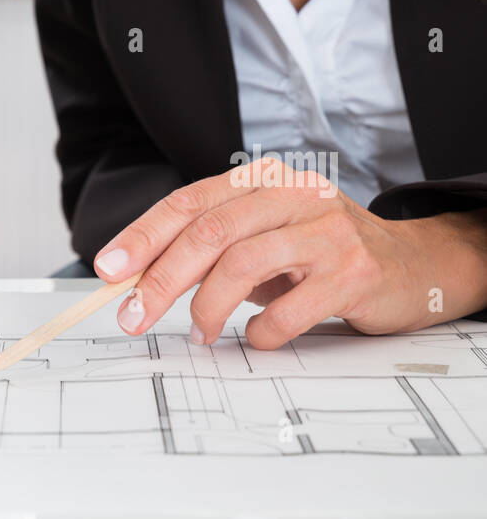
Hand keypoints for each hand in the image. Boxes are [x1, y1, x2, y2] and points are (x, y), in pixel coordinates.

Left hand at [92, 158, 486, 349]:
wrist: (411, 266)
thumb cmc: (318, 255)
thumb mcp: (260, 239)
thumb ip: (206, 251)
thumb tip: (132, 281)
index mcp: (263, 181)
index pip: (190, 202)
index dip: (142, 235)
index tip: (108, 269)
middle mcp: (295, 195)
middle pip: (209, 232)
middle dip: (159, 279)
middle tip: (132, 316)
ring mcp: (328, 231)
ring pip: (242, 264)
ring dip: (206, 308)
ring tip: (199, 332)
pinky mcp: (353, 272)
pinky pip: (286, 311)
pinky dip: (260, 332)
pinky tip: (257, 336)